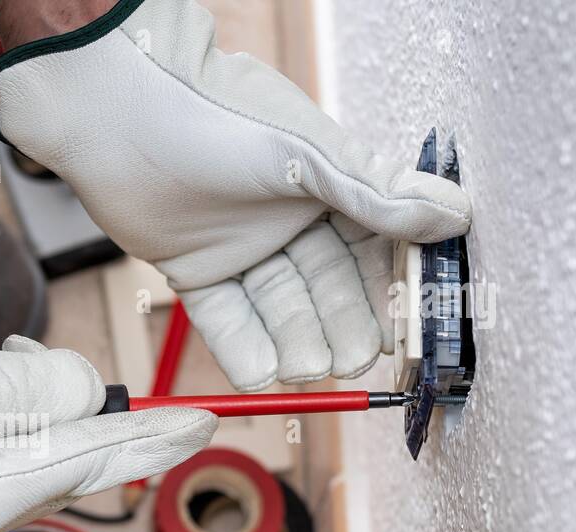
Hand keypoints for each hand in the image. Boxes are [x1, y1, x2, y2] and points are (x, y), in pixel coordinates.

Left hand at [0, 0, 471, 390]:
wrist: (120, 113)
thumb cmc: (215, 116)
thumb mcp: (307, 158)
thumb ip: (376, 196)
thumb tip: (456, 214)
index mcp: (326, 184)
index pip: (370, 247)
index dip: (385, 290)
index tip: (400, 331)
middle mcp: (286, 219)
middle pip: (325, 288)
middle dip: (338, 325)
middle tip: (349, 361)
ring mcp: (240, 245)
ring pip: (278, 307)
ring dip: (293, 340)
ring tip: (304, 369)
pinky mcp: (194, 268)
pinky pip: (226, 317)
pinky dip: (242, 345)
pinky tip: (260, 374)